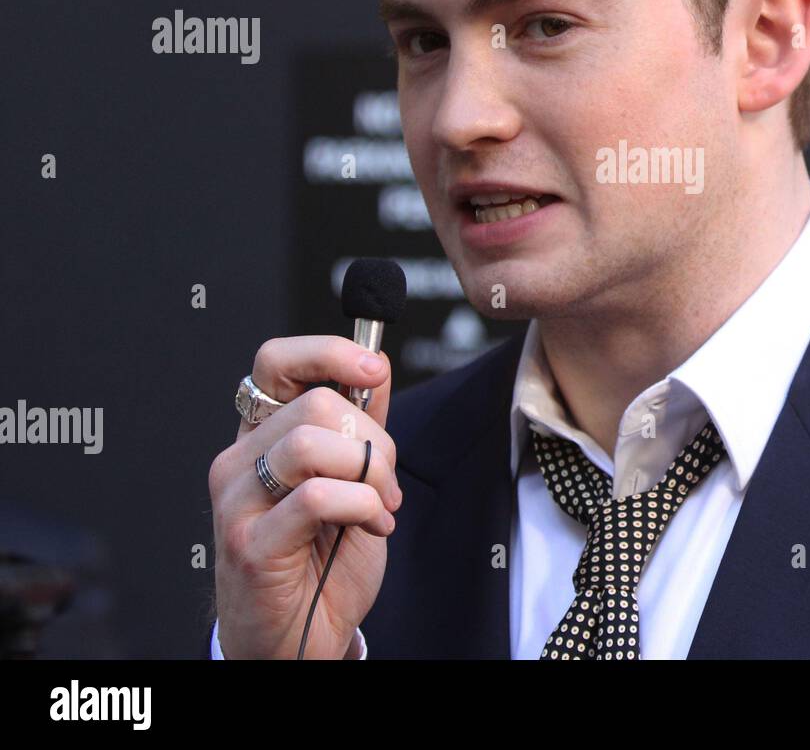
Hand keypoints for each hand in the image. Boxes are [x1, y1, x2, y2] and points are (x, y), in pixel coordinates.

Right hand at [209, 337, 401, 658]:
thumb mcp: (352, 480)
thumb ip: (358, 427)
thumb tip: (374, 370)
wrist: (302, 640)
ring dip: (369, 472)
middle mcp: (240, 461)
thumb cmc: (323, 561)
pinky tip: (373, 524)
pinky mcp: (250, 543)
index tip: (373, 369)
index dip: (327, 352)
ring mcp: (238, 502)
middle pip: (314, 402)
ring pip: (310, 442)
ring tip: (382, 504)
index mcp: (261, 436)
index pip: (275, 361)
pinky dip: (362, 505)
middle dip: (374, 438)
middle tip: (387, 479)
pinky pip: (317, 495)